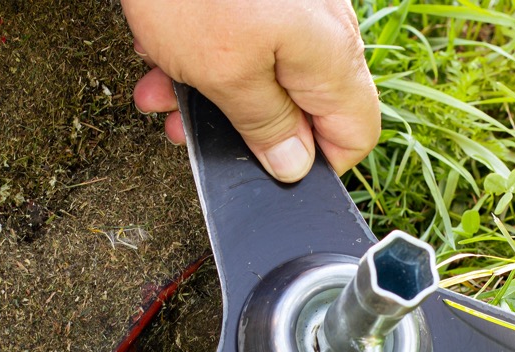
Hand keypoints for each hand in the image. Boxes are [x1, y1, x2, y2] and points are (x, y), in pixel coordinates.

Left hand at [120, 0, 380, 182]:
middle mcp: (325, 28)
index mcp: (331, 57)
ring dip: (209, 90)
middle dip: (243, 127)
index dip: (316, 165)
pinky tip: (158, 50)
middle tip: (191, 133)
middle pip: (303, 104)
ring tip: (160, 93)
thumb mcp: (224, 74)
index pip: (355, 134)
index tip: (270, 172)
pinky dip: (202, 51)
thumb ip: (265, 127)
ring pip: (264, 70)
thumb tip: (296, 167)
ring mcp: (295, 2)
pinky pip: (243, 34)